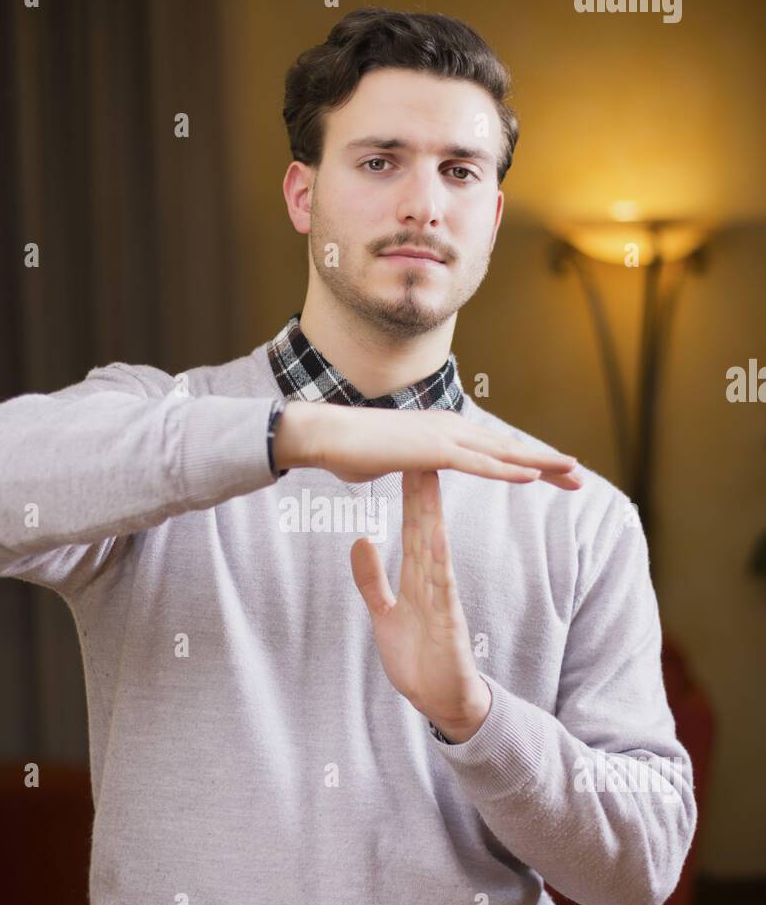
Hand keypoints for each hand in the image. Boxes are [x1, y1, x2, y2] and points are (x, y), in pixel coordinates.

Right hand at [275, 400, 582, 489]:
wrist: (325, 434)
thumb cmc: (347, 449)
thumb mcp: (386, 458)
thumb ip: (403, 463)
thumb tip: (400, 467)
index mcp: (442, 430)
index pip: (494, 448)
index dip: (526, 460)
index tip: (553, 473)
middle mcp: (450, 427)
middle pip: (509, 448)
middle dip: (547, 462)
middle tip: (579, 475)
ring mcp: (443, 436)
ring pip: (504, 452)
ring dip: (541, 463)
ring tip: (573, 471)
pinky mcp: (433, 450)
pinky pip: (478, 464)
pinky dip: (508, 470)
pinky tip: (533, 477)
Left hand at [350, 470, 492, 742]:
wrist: (441, 701)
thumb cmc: (418, 658)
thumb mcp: (384, 614)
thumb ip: (373, 580)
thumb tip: (361, 541)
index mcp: (418, 579)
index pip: (414, 528)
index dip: (409, 495)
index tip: (406, 460)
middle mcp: (432, 582)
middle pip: (426, 527)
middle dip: (422, 490)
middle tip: (421, 449)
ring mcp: (443, 599)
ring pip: (435, 548)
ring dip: (431, 514)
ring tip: (428, 479)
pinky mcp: (449, 621)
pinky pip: (444, 586)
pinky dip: (440, 561)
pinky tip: (437, 536)